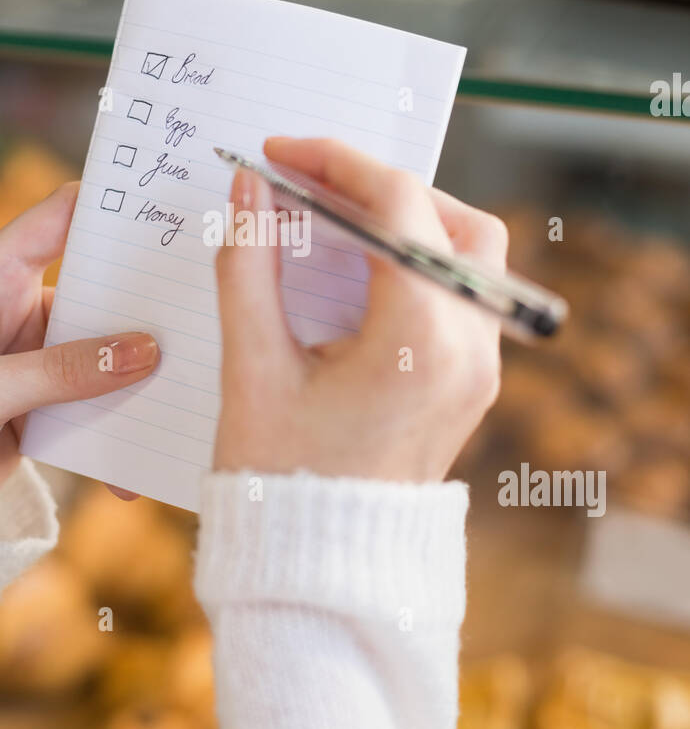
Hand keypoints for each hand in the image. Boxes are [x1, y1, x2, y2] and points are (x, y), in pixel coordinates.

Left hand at [0, 183, 158, 525]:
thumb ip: (61, 371)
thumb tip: (146, 351)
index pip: (57, 220)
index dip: (108, 206)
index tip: (167, 205)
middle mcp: (15, 312)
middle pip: (97, 288)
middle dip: (145, 302)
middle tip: (203, 305)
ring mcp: (34, 361)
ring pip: (107, 351)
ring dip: (141, 373)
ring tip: (191, 385)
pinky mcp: (45, 407)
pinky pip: (99, 405)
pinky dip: (121, 429)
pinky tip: (142, 462)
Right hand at [213, 138, 505, 483]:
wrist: (321, 572)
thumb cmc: (278, 481)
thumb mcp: (252, 367)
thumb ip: (249, 266)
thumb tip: (249, 189)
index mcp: (418, 338)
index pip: (397, 205)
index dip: (335, 163)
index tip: (280, 155)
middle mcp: (469, 347)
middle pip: (453, 218)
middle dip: (381, 186)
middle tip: (310, 181)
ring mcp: (480, 368)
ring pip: (473, 253)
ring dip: (412, 220)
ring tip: (339, 217)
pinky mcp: (472, 384)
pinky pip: (464, 294)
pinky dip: (421, 262)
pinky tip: (360, 267)